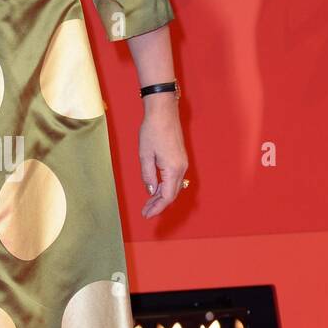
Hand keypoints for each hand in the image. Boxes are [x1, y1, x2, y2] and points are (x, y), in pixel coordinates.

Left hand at [139, 98, 188, 217]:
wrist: (163, 112)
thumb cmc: (152, 130)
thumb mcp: (145, 155)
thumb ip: (147, 175)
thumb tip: (150, 190)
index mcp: (173, 169)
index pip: (167, 196)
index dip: (157, 207)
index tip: (147, 215)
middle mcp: (181, 168)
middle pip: (172, 193)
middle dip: (158, 204)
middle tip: (145, 212)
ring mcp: (182, 163)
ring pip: (173, 186)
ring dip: (161, 196)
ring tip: (148, 203)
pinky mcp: (180, 158)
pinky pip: (174, 178)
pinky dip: (164, 186)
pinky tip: (154, 189)